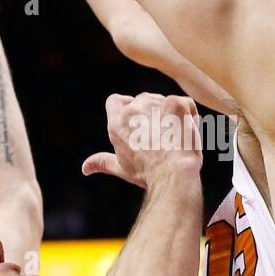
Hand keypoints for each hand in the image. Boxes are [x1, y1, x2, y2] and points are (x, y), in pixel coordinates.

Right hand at [82, 93, 202, 188]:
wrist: (172, 175)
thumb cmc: (147, 173)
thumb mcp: (122, 168)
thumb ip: (103, 162)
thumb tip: (85, 168)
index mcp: (117, 122)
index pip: (115, 101)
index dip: (127, 108)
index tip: (138, 123)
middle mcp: (132, 108)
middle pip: (143, 100)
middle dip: (153, 114)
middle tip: (162, 138)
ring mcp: (154, 104)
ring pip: (165, 102)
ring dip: (171, 116)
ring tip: (175, 139)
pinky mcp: (175, 103)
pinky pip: (185, 103)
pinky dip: (189, 115)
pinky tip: (187, 133)